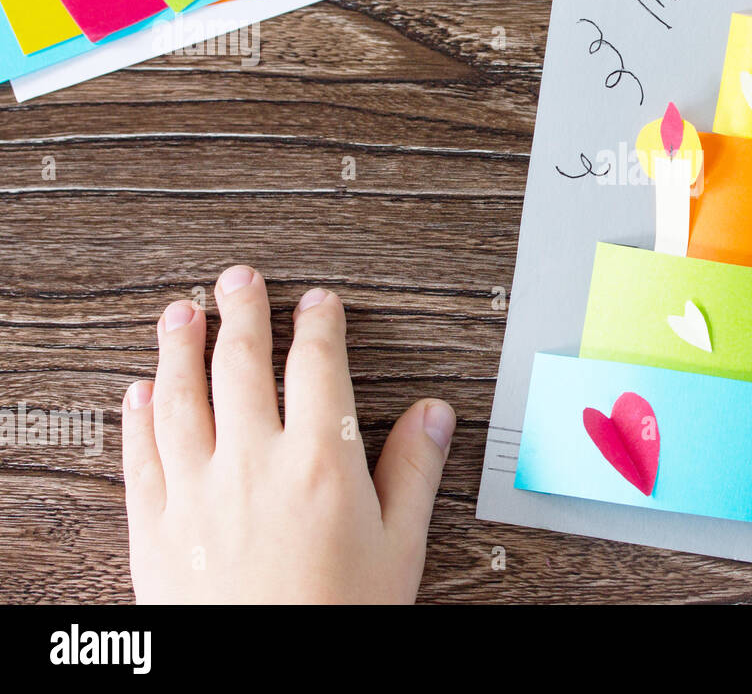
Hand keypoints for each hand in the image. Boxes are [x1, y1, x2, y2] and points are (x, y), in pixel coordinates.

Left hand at [121, 266, 455, 602]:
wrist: (268, 681)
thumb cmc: (338, 617)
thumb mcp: (399, 547)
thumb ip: (414, 471)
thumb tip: (433, 414)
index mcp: (320, 461)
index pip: (318, 367)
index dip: (318, 325)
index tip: (318, 303)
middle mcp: (254, 462)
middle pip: (242, 364)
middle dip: (242, 311)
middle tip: (240, 278)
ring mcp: (197, 490)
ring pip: (181, 396)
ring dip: (180, 344)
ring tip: (181, 310)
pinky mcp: (156, 525)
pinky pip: (141, 454)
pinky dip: (138, 415)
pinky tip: (140, 390)